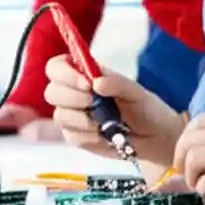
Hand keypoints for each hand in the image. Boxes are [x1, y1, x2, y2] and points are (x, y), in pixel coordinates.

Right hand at [43, 54, 184, 165]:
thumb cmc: (145, 108)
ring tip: (105, 122)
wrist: (154, 137)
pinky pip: (70, 136)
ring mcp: (73, 115)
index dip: (64, 73)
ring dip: (82, 120)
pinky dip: (88, 136)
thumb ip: (117, 83)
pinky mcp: (76, 136)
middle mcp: (74, 93)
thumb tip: (96, 82)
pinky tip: (103, 135)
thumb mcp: (136, 91)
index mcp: (85, 74)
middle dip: (73, 98)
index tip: (86, 83)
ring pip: (59, 116)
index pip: (56, 67)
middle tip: (95, 103)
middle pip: (51, 92)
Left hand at [173, 114, 204, 204]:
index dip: (185, 139)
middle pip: (191, 140)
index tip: (187, 157)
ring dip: (190, 177)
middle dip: (181, 160)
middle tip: (187, 176)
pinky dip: (203, 189)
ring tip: (199, 185)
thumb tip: (176, 167)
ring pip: (195, 159)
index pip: (199, 120)